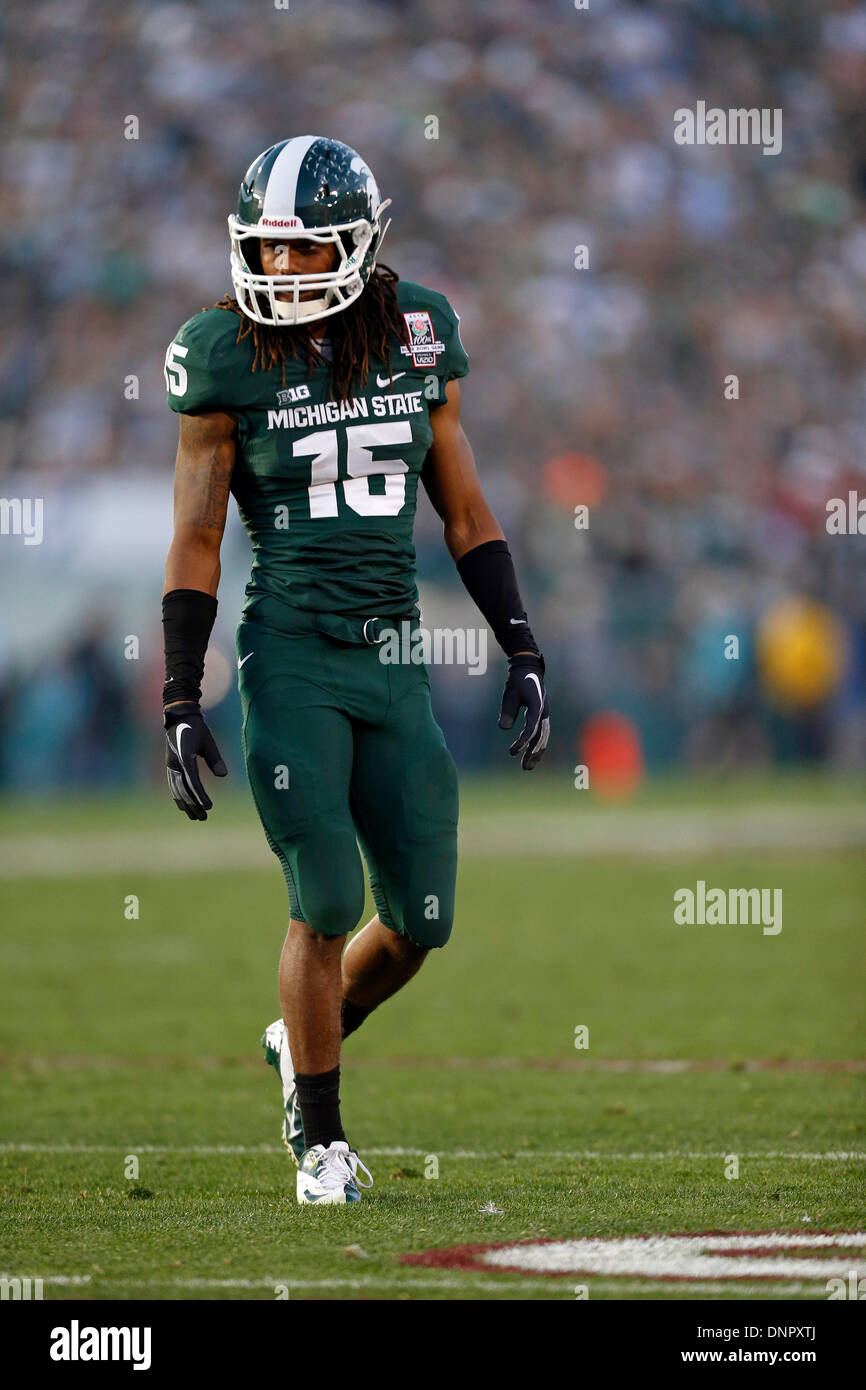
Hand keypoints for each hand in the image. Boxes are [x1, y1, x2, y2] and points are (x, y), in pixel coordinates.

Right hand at [164, 702, 226, 819]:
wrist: (179, 717)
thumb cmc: (196, 727)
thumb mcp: (208, 740)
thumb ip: (215, 758)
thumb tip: (223, 775)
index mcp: (184, 755)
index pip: (192, 780)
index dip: (200, 795)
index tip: (208, 807)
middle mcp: (174, 763)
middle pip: (183, 789)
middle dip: (194, 804)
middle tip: (204, 818)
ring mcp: (171, 765)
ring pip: (177, 790)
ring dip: (186, 804)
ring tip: (196, 817)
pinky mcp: (171, 766)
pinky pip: (173, 785)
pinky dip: (178, 797)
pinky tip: (184, 807)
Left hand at [498, 653, 549, 770]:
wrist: (528, 669)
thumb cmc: (517, 680)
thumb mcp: (509, 694)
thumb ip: (507, 711)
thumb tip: (503, 728)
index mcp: (537, 706)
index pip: (531, 728)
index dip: (522, 742)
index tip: (511, 752)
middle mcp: (544, 712)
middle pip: (540, 737)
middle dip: (533, 753)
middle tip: (524, 768)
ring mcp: (545, 714)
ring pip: (543, 738)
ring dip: (536, 753)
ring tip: (528, 767)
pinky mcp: (541, 716)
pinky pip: (541, 734)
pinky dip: (537, 745)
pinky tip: (531, 755)